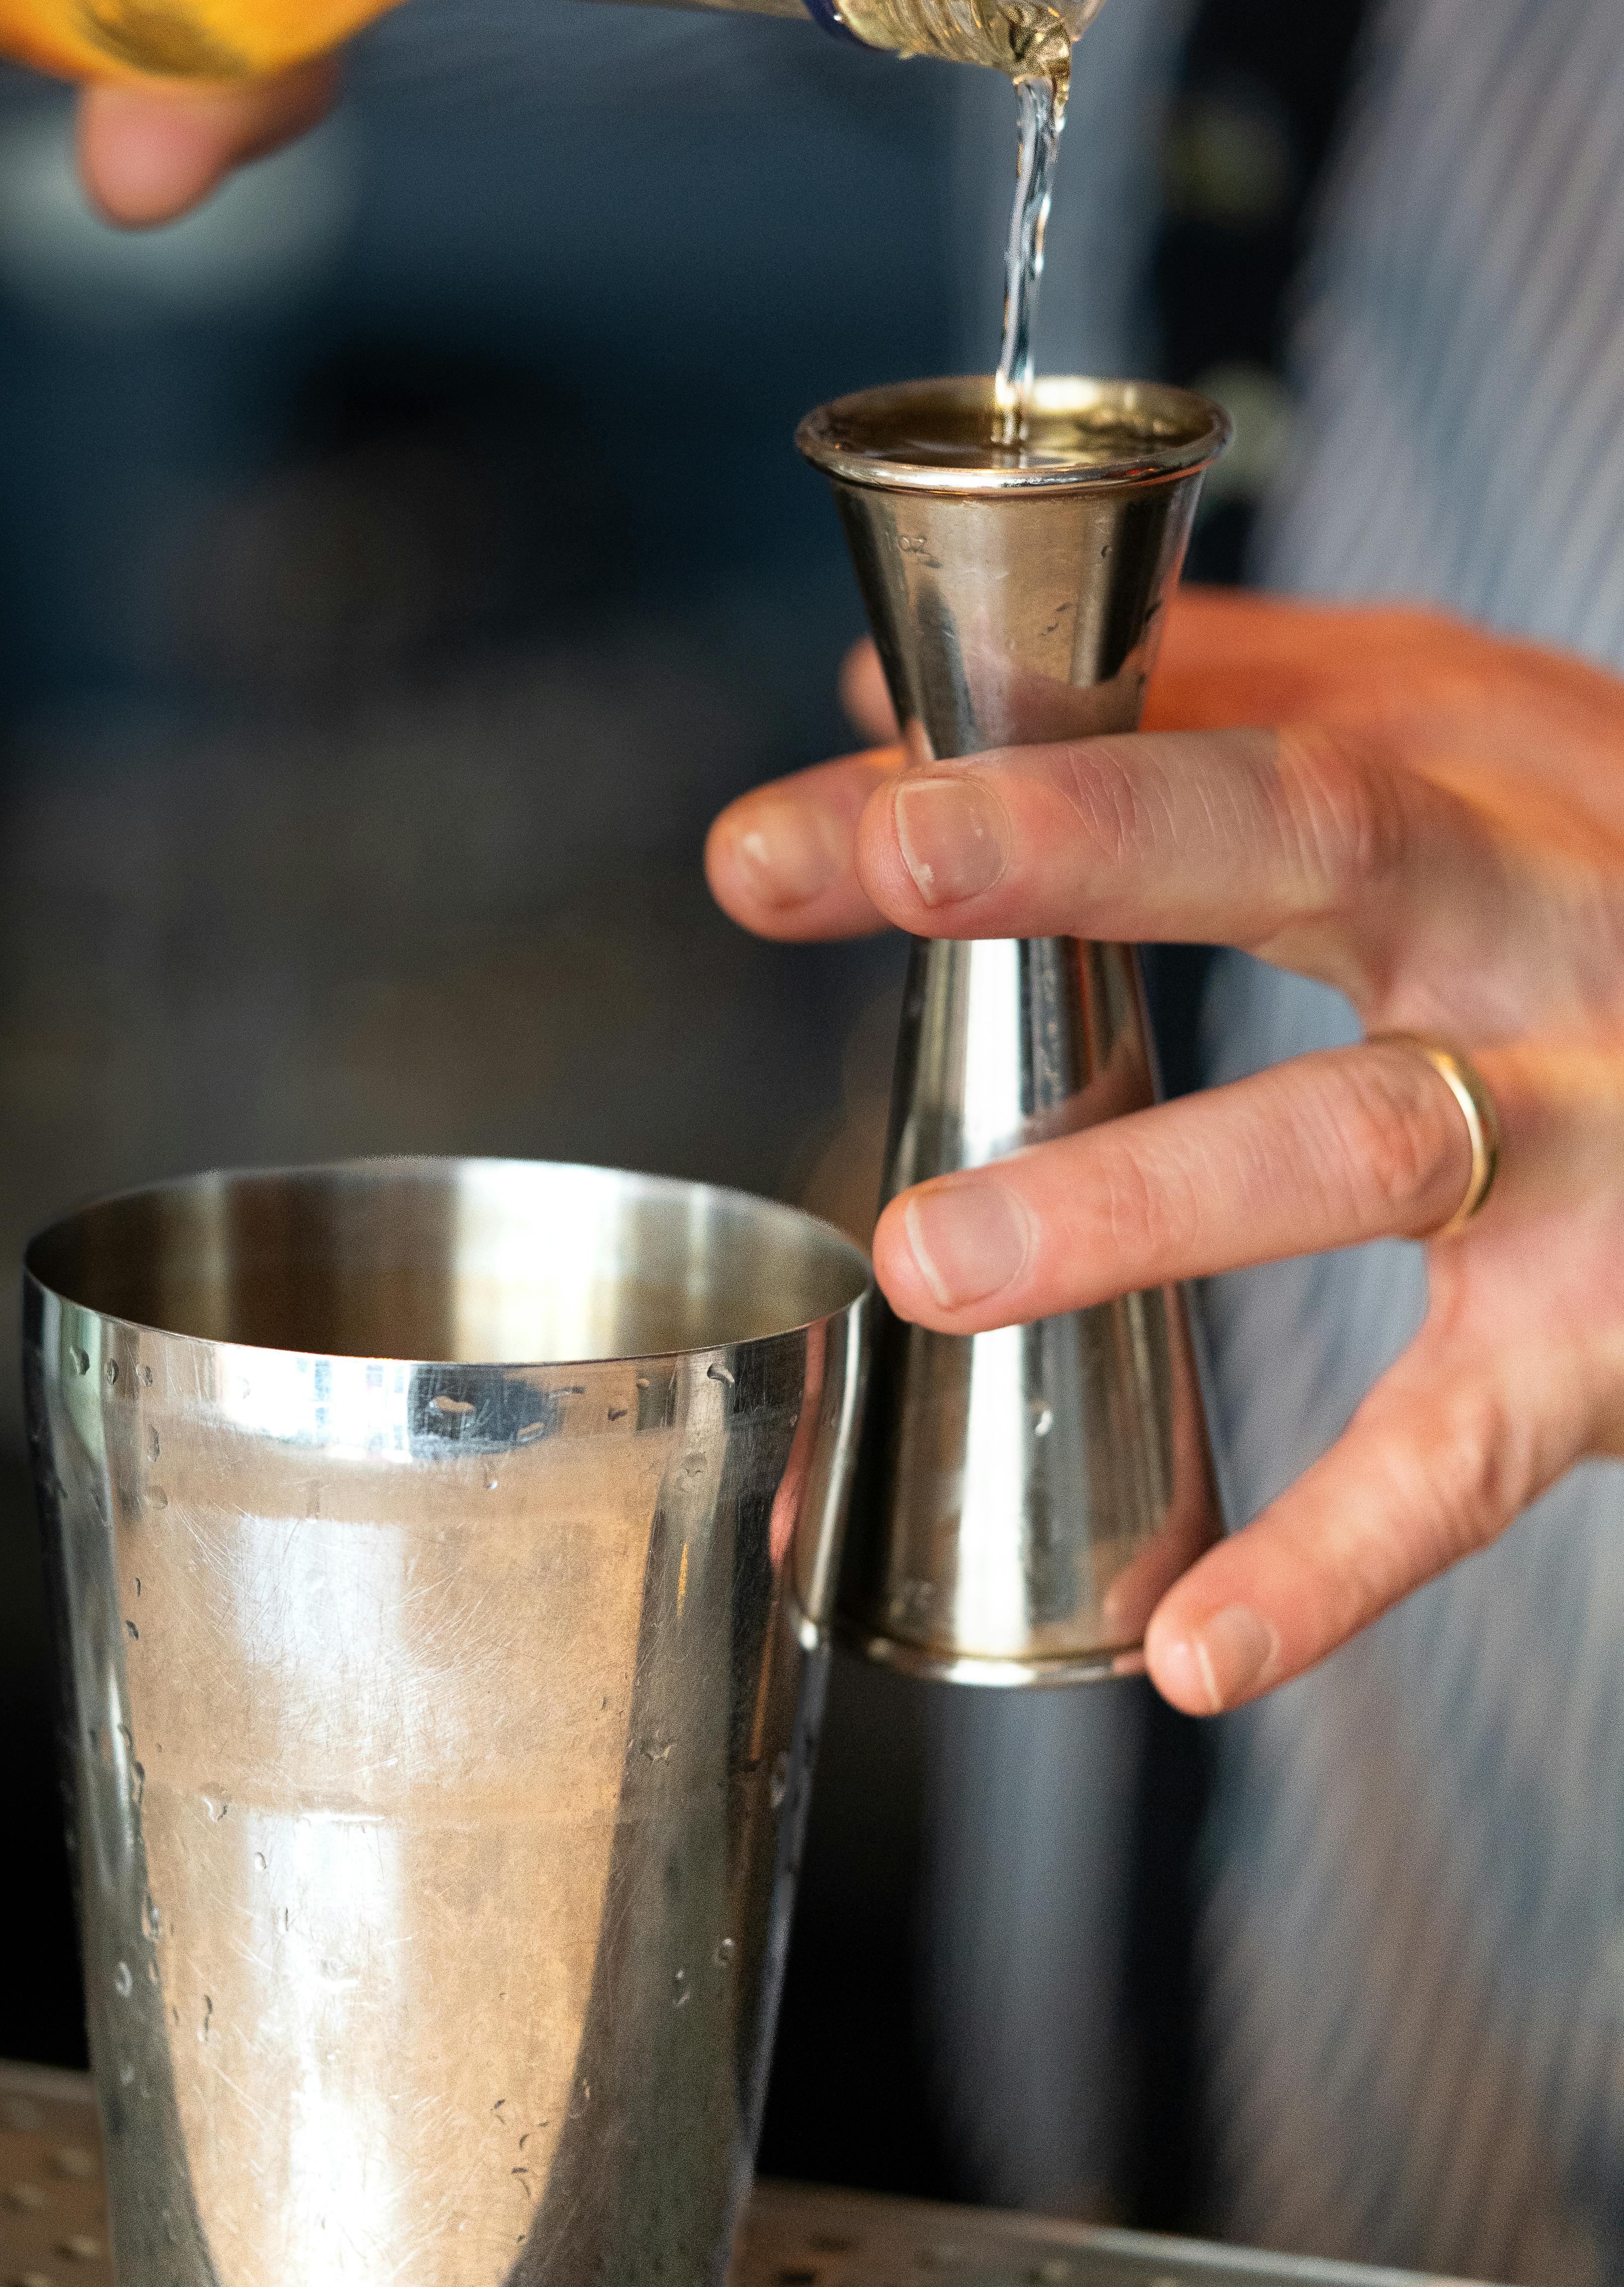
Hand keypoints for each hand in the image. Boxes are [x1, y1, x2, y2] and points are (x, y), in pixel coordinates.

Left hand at [705, 586, 1623, 1713]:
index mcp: (1456, 770)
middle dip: (1091, 841)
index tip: (802, 823)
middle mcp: (1524, 919)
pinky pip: (1474, 1445)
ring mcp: (1592, 1124)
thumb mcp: (1454, 740)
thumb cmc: (1611, 873)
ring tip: (929, 1263)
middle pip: (1309, 838)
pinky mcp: (1618, 1325)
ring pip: (1358, 1138)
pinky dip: (1341, 1552)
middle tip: (890, 859)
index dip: (1009, 760)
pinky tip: (1191, 1651)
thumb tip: (893, 693)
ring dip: (1137, 1196)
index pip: (1206, 725)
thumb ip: (1194, 704)